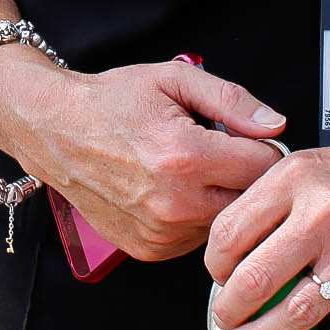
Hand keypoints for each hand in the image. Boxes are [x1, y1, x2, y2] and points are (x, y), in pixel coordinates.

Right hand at [0, 56, 288, 261]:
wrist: (54, 130)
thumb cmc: (111, 102)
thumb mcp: (174, 79)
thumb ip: (231, 100)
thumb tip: (274, 125)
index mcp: (185, 157)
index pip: (264, 167)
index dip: (264, 148)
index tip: (249, 139)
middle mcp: (174, 203)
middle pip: (251, 201)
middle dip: (245, 175)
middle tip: (222, 152)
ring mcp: (160, 232)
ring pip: (224, 223)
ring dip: (221, 199)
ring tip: (194, 169)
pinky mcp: (149, 249)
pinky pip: (196, 239)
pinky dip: (194, 216)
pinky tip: (175, 190)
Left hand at [201, 108, 329, 329]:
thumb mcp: (310, 162)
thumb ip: (272, 201)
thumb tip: (235, 251)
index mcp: (296, 179)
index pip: (231, 232)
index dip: (213, 265)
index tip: (217, 276)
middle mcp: (324, 215)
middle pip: (254, 280)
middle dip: (229, 311)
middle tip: (226, 319)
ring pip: (295, 315)